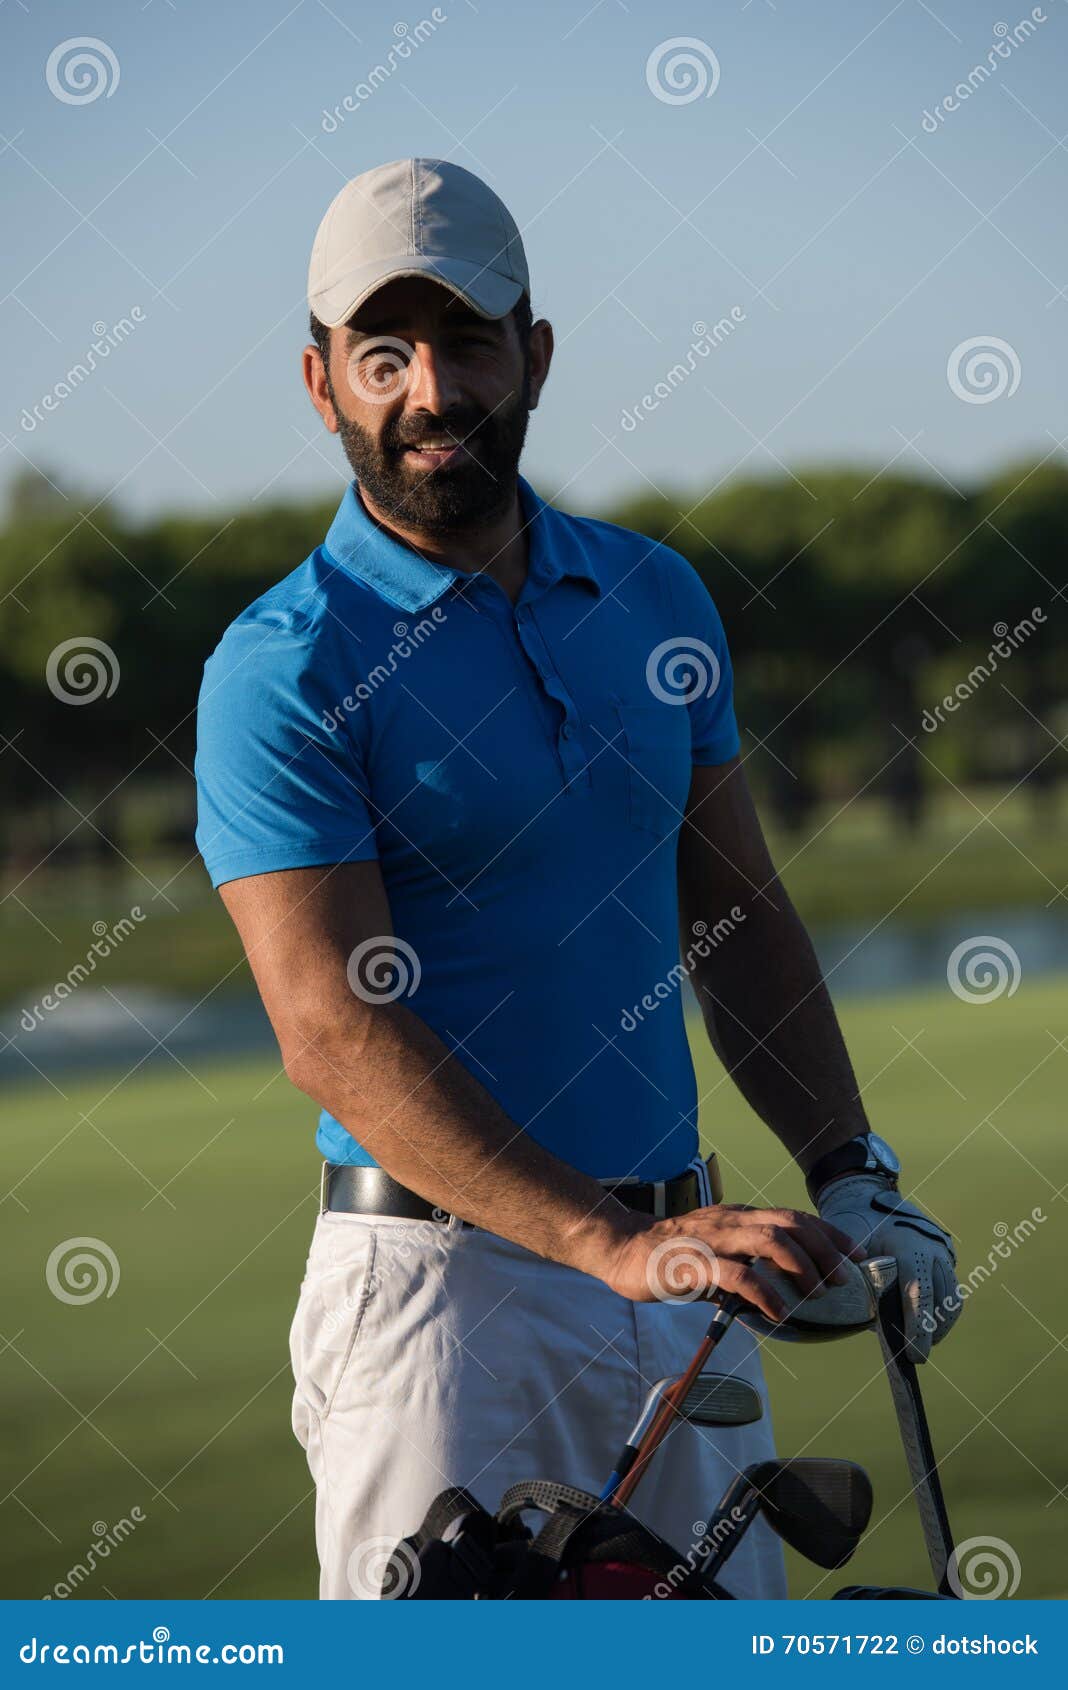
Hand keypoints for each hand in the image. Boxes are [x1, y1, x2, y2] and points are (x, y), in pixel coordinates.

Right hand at [604, 1203, 866, 1317]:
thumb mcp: (719, 1247)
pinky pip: (738, 1274)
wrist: (624, 1249)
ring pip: (770, 1240)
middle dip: (824, 1250)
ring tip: (814, 1293)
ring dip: (801, 1266)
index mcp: (740, 1217)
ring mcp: (714, 1239)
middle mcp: (732, 1221)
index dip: (830, 1234)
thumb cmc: (674, 1254)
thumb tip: (787, 1282)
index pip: (795, 1217)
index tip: (857, 1255)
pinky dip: (765, 1292)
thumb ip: (749, 1256)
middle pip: (791, 1224)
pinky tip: (778, 1312)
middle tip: (841, 1280)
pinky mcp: (695, 1262)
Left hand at [816, 1174, 958, 1361]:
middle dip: (931, 1331)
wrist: (865, 1192)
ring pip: (951, 1295)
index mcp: (908, 1247)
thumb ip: (855, 1279)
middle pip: (942, 1301)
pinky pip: (950, 1285)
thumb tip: (862, 1319)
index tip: (915, 1355)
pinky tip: (928, 1321)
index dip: (918, 1328)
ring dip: (940, 1321)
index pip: (919, 1296)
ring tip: (923, 1341)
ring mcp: (941, 1249)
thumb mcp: (848, 1247)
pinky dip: (943, 1306)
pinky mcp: (944, 1251)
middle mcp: (931, 1248)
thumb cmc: (853, 1222)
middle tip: (917, 1355)